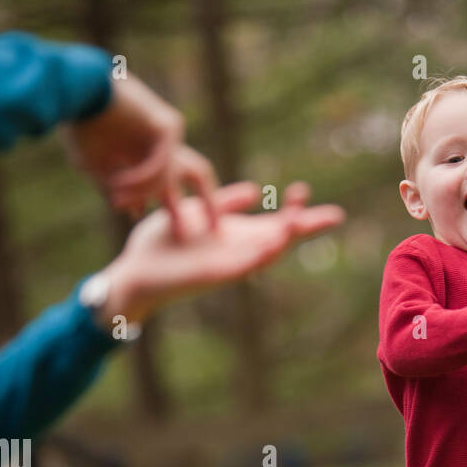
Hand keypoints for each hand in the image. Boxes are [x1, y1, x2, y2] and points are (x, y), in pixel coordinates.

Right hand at [62, 74, 217, 235]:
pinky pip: (162, 166)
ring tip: (117, 199)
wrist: (77, 91)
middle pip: (198, 175)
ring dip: (142, 194)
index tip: (174, 236)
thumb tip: (134, 212)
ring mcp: (168, 136)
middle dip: (211, 203)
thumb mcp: (97, 168)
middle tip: (217, 232)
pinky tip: (120, 180)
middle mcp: (163, 145)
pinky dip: (142, 179)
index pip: (171, 185)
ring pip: (168, 180)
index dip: (172, 211)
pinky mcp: (168, 127)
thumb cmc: (80, 127)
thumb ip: (118, 189)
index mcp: (148, 153)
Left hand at [98, 180, 344, 326]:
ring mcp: (229, 266)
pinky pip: (242, 267)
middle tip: (324, 209)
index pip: (277, 225)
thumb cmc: (164, 244)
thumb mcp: (197, 212)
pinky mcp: (214, 275)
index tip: (330, 208)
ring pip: (266, 253)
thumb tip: (256, 190)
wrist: (136, 271)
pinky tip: (273, 244)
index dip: (302, 216)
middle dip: (302, 224)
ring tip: (298, 221)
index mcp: (237, 236)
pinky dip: (259, 257)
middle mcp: (239, 252)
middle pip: (281, 239)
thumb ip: (226, 203)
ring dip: (283, 238)